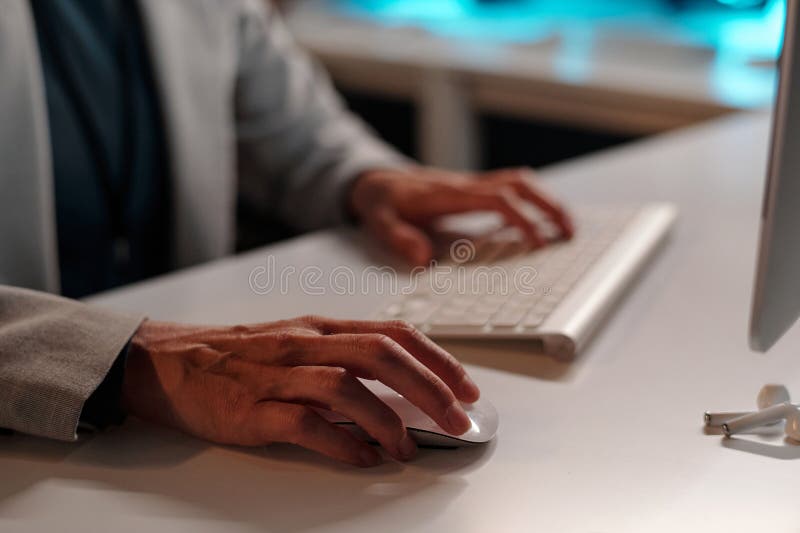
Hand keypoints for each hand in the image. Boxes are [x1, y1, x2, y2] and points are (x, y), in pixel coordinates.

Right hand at [122, 316, 479, 466]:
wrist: (168, 362)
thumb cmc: (237, 355)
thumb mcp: (297, 342)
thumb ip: (343, 357)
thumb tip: (397, 388)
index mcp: (320, 328)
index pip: (393, 333)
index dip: (437, 358)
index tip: (466, 386)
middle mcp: (305, 345)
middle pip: (380, 356)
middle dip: (428, 387)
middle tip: (457, 418)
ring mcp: (278, 376)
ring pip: (346, 387)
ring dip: (387, 420)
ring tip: (408, 447)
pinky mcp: (252, 409)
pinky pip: (304, 425)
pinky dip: (340, 443)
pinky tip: (361, 458)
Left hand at [350, 166, 573, 265]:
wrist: (375, 179)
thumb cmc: (380, 201)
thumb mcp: (379, 220)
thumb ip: (398, 238)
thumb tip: (422, 257)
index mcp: (450, 194)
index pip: (497, 199)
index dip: (522, 219)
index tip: (538, 242)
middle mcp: (467, 185)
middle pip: (520, 183)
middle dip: (549, 205)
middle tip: (570, 232)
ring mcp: (473, 185)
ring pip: (520, 182)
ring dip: (547, 200)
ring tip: (566, 227)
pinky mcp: (474, 190)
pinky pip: (511, 188)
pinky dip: (532, 200)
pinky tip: (540, 222)